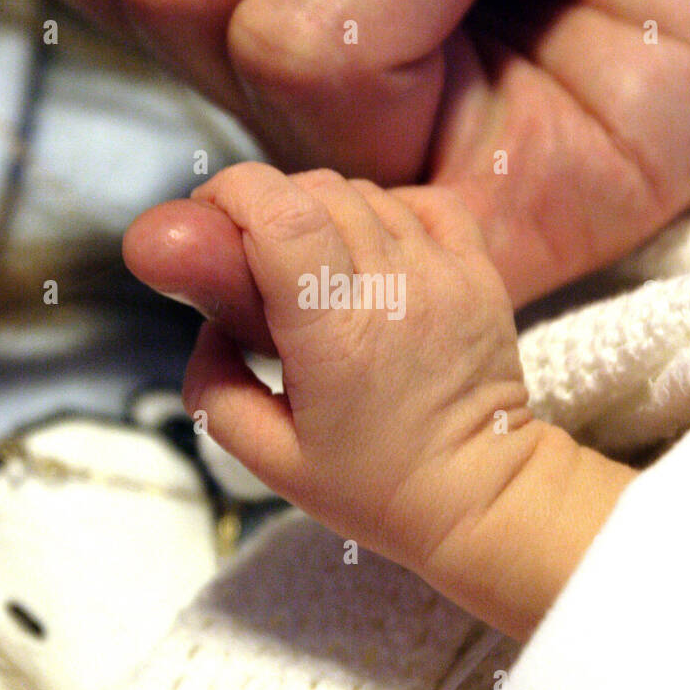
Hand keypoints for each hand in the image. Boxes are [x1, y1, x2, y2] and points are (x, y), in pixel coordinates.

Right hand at [168, 163, 631, 634]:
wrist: (481, 497)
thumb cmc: (374, 487)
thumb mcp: (269, 460)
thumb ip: (213, 389)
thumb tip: (208, 328)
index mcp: (335, 335)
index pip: (278, 212)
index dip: (232, 192)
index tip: (210, 217)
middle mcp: (393, 289)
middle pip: (315, 191)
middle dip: (266, 204)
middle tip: (251, 252)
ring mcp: (444, 274)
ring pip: (365, 194)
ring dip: (322, 211)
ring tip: (312, 265)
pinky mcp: (479, 271)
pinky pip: (424, 203)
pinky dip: (386, 209)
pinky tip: (370, 249)